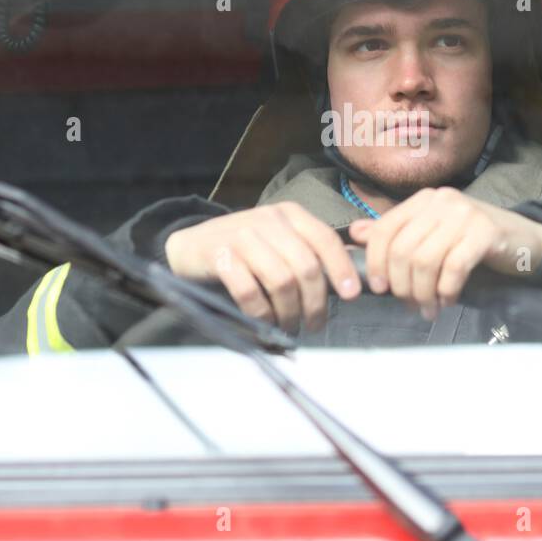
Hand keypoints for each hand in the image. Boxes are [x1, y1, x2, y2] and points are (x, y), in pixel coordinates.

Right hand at [165, 202, 361, 331]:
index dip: (342, 269)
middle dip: (315, 303)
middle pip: (306, 266)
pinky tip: (264, 322)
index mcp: (289, 214)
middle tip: (313, 324)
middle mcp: (268, 220)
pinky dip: (261, 313)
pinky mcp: (220, 256)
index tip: (351, 295)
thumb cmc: (243, 249)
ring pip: (282, 281)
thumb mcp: (279, 240)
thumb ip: (310, 251)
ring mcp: (242, 237)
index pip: (325, 239)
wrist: (190, 246)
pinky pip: (250, 292)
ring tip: (288, 326)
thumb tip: (350, 274)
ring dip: (289, 312)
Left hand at [347, 187, 541, 318]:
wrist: (525, 240)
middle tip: (411, 305)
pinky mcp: (486, 232)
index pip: (384, 231)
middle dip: (402, 286)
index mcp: (423, 200)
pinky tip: (448, 300)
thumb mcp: (432, 234)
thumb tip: (355, 233)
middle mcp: (441, 201)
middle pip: (402, 250)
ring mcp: (465, 214)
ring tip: (429, 308)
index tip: (381, 289)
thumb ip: (395, 234)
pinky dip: (446, 291)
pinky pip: (453, 268)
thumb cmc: (473, 241)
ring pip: (425, 261)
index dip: (375, 264)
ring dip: (423, 293)